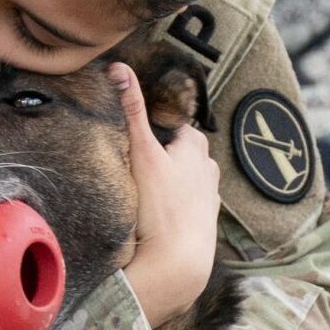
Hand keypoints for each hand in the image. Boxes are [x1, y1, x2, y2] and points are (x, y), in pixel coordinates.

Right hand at [108, 62, 220, 325]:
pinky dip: (177, 209)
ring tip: (147, 192)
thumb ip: (130, 111)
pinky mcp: (204, 226)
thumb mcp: (142, 153)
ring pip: (189, 182)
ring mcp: (209, 200)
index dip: (158, 130)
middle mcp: (208, 171)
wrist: (178, 262)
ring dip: (172, 184)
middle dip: (166, 156)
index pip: (178, 127)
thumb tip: (119, 67)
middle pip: (185, 154)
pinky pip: (189, 208)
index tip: (139, 138)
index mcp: (196, 148)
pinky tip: (158, 217)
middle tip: (138, 165)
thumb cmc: (162, 206)